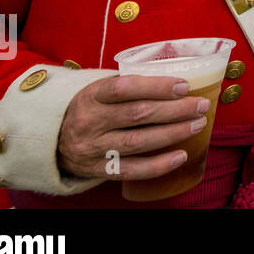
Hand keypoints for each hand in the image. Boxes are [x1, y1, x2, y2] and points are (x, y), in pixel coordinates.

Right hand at [57, 75, 210, 180]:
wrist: (52, 140)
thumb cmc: (89, 108)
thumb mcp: (99, 90)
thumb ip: (129, 86)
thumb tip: (176, 83)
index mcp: (91, 96)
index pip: (124, 88)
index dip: (156, 86)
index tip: (184, 85)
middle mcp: (90, 122)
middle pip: (138, 115)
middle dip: (175, 110)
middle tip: (200, 105)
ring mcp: (93, 149)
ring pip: (138, 142)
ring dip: (173, 133)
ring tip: (198, 124)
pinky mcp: (98, 170)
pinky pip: (132, 170)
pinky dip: (159, 165)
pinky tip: (181, 155)